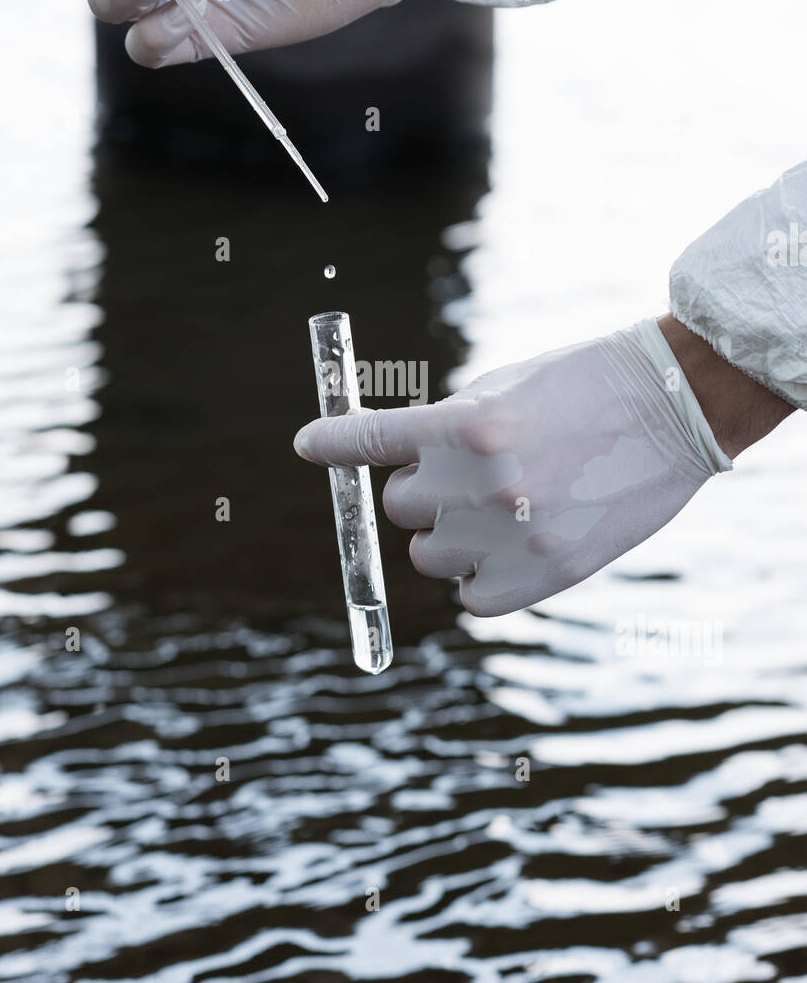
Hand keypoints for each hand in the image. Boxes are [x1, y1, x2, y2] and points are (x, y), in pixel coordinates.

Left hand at [294, 318, 734, 616]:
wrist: (673, 409)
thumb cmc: (584, 385)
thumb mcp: (504, 387)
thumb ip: (445, 428)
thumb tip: (403, 464)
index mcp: (468, 426)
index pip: (373, 440)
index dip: (334, 443)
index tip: (309, 445)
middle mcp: (482, 484)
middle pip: (401, 507)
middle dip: (422, 488)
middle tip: (465, 471)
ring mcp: (514, 536)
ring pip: (430, 556)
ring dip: (449, 535)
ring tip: (501, 507)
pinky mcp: (545, 577)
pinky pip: (472, 598)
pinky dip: (481, 577)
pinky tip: (514, 544)